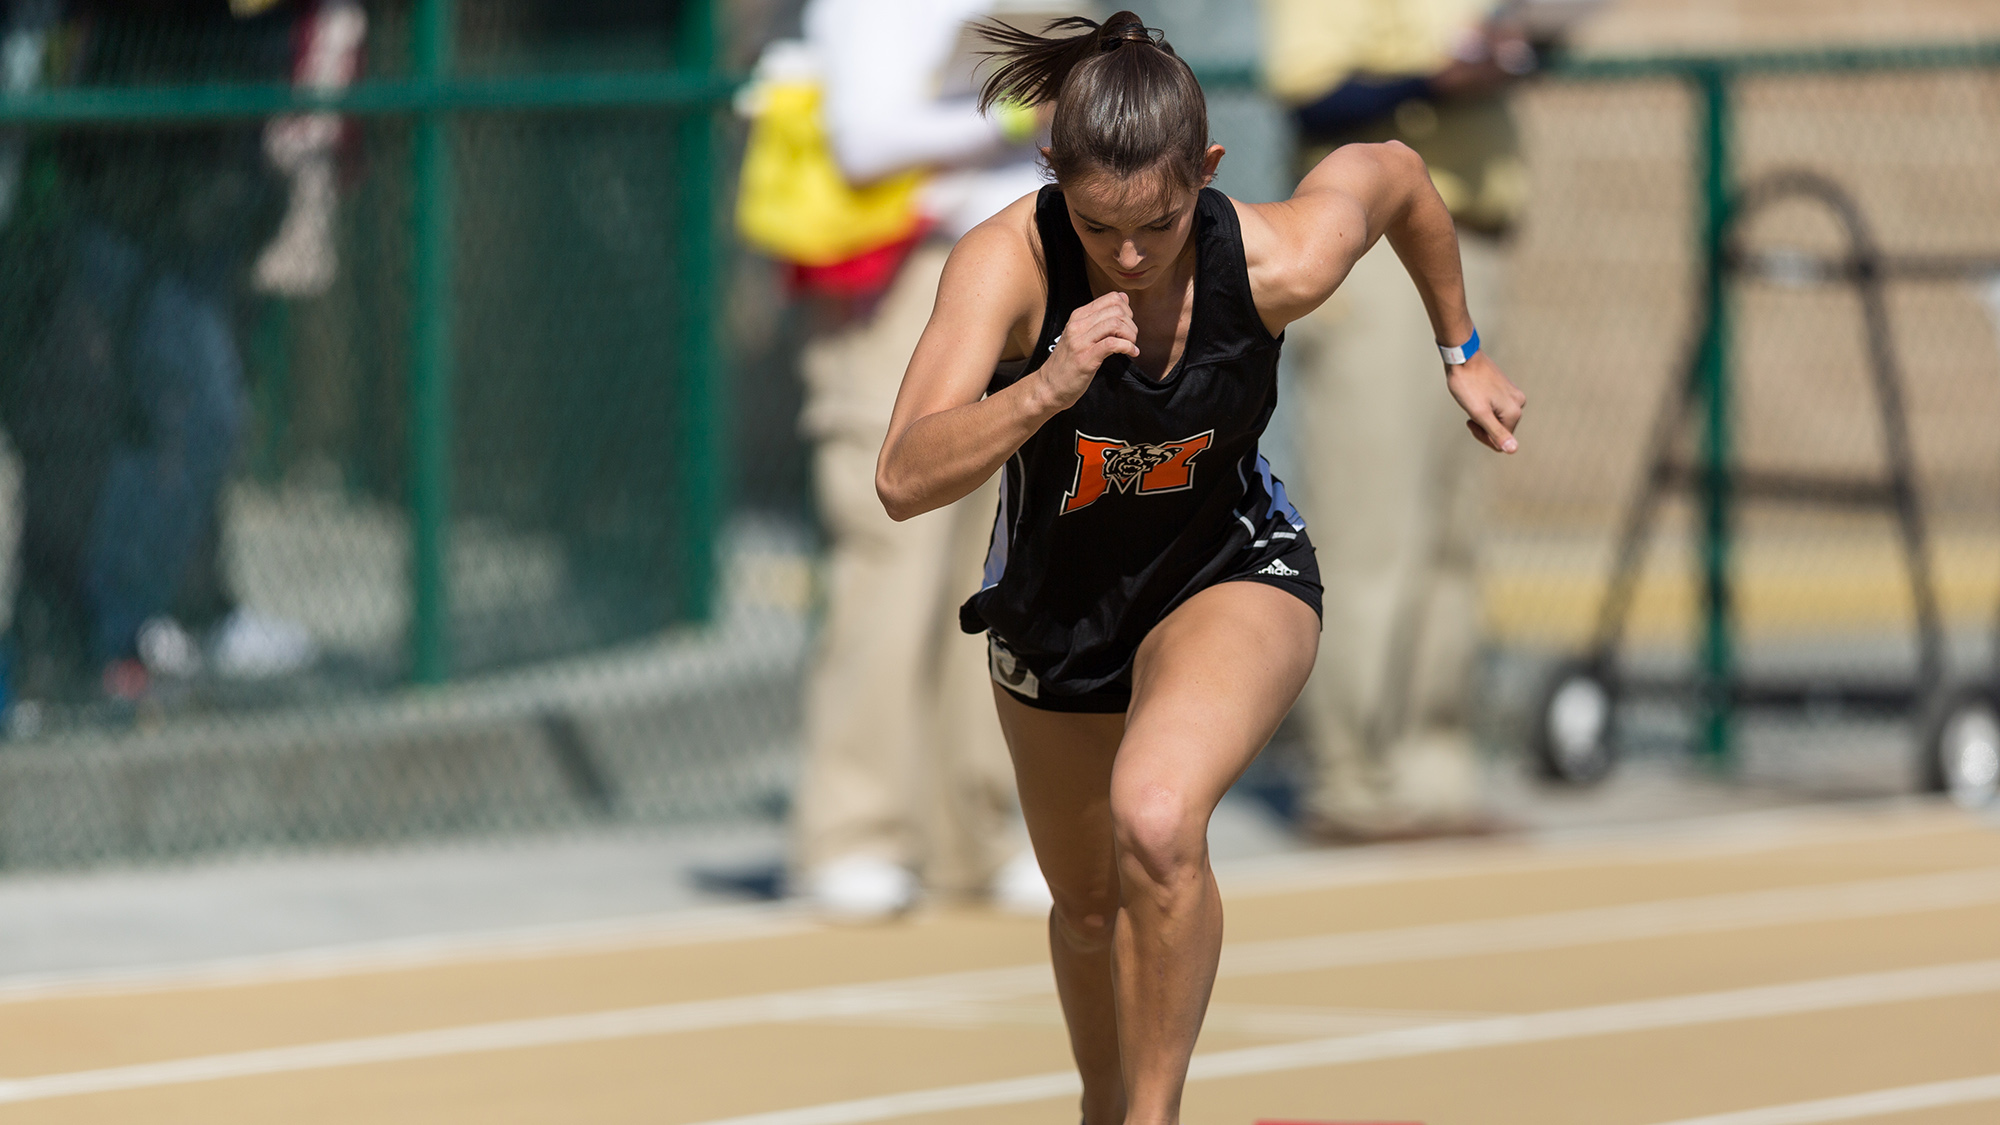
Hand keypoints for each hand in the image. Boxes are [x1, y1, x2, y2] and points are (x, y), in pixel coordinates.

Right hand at [1035, 291, 1139, 412]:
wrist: (1048, 386)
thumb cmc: (1067, 363)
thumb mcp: (1080, 335)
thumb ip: (1099, 318)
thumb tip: (1124, 298)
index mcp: (1078, 316)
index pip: (1111, 298)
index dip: (1127, 310)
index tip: (1128, 325)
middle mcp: (1078, 325)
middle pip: (1116, 310)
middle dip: (1131, 324)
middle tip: (1131, 338)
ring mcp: (1080, 341)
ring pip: (1115, 324)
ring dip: (1130, 335)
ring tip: (1131, 346)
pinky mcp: (1085, 358)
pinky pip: (1112, 343)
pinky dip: (1128, 347)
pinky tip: (1131, 353)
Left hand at [1446, 352, 1525, 452]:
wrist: (1463, 357)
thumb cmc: (1467, 384)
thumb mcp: (1479, 413)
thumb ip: (1496, 433)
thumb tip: (1513, 450)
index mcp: (1514, 411)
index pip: (1501, 441)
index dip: (1482, 436)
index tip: (1470, 422)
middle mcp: (1519, 403)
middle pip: (1502, 430)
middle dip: (1483, 426)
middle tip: (1470, 412)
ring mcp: (1514, 394)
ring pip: (1498, 418)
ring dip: (1483, 416)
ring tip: (1473, 402)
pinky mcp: (1507, 387)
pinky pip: (1497, 407)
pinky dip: (1485, 407)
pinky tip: (1476, 396)